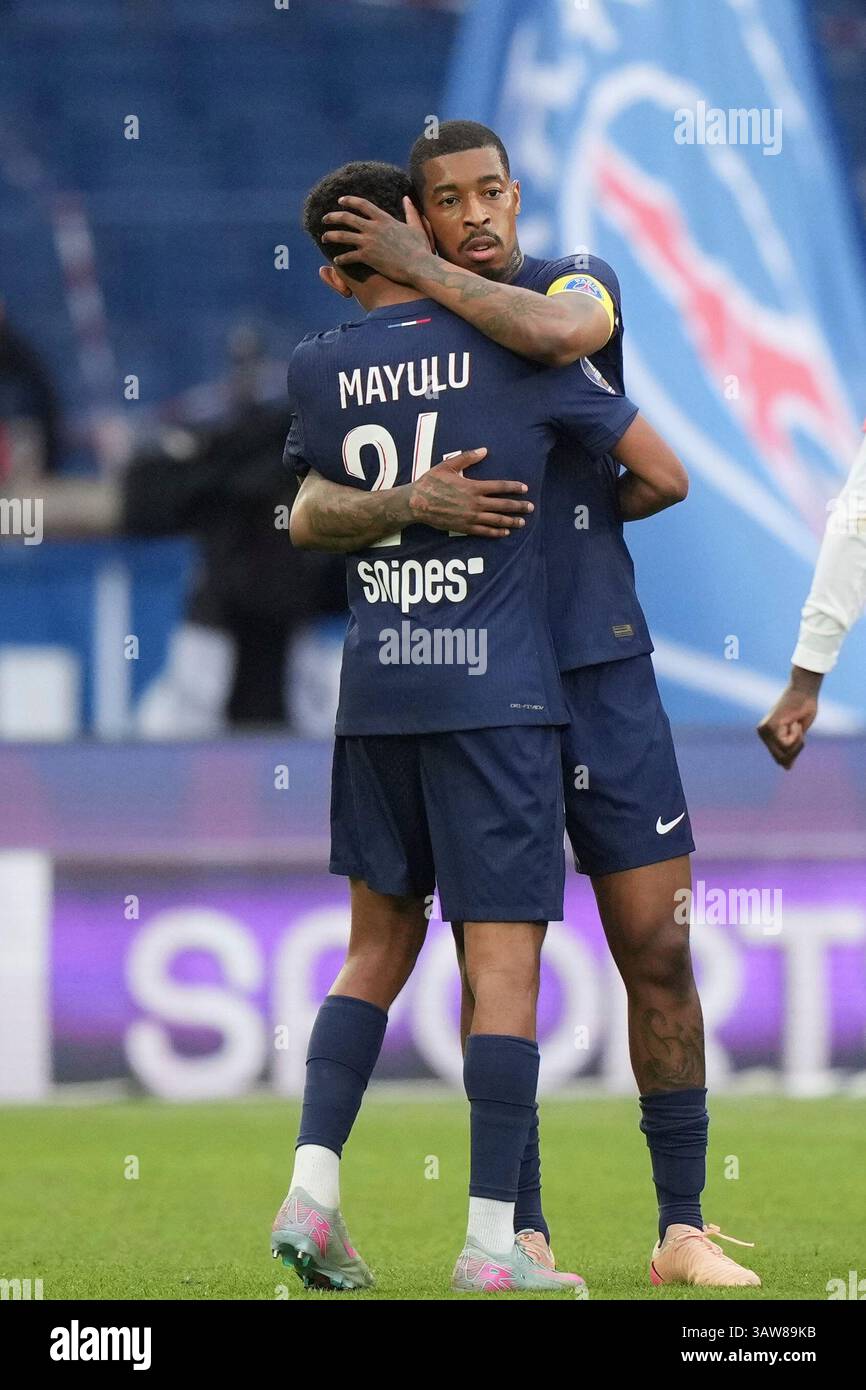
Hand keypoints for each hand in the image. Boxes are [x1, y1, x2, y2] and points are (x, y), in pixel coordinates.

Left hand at [321, 196, 431, 284]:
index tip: (340, 201)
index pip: (362, 204)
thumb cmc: (420, 249)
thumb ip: (410, 211)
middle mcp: (373, 228)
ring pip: (343, 236)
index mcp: (384, 219)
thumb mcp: (416, 226)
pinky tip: (336, 261)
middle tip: (325, 218)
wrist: (419, 266)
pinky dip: (341, 259)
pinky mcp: (368, 257)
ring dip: (331, 235)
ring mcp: (369, 242)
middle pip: (347, 218)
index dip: (349, 201)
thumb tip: (407, 198)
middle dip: (333, 217)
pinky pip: (349, 257)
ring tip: (324, 237)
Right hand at [408, 449, 533, 537]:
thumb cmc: (431, 482)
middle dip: (519, 506)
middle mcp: (475, 503)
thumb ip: (467, 458)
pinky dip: (496, 533)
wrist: (417, 503)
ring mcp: (471, 517)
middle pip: (503, 505)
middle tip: (530, 508)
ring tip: (522, 522)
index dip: (514, 488)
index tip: (525, 489)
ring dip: (511, 521)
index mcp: (473, 487)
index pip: (500, 487)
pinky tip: (505, 533)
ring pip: (496, 520)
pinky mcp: (464, 527)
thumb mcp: (448, 465)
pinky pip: (484, 532)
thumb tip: (484, 450)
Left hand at [757, 675, 819, 767]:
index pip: (779, 759)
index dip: (794, 754)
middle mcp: (763, 733)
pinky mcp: (769, 728)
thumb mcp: (798, 735)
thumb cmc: (804, 709)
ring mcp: (764, 731)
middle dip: (796, 750)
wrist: (804, 691)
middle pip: (781, 759)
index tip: (800, 736)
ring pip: (784, 753)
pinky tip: (794, 723)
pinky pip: (786, 744)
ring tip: (796, 725)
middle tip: (801, 731)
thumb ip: (790, 750)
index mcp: (768, 735)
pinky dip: (796, 736)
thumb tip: (786, 768)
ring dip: (797, 742)